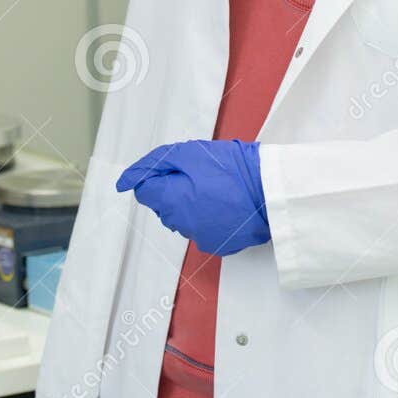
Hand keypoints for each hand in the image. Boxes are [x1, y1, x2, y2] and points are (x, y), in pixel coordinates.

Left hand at [116, 140, 268, 257]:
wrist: (272, 190)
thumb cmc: (232, 167)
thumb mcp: (190, 153)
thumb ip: (154, 164)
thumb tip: (125, 181)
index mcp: (171, 202)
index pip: (144, 191)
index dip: (159, 174)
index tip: (180, 167)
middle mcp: (181, 226)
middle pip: (164, 205)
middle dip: (175, 189)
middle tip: (203, 173)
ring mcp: (201, 238)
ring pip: (184, 217)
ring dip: (192, 203)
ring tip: (218, 187)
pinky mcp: (220, 245)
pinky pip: (204, 228)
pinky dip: (210, 216)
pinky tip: (228, 203)